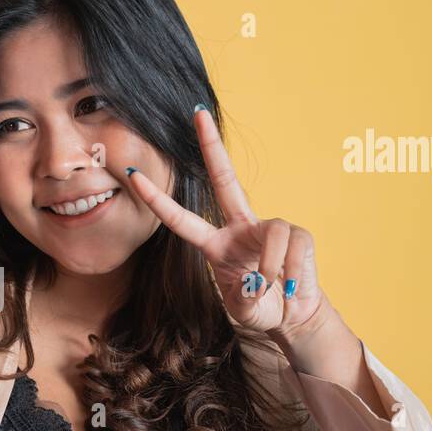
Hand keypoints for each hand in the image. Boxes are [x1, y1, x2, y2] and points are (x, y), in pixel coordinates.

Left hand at [121, 105, 328, 340]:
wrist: (293, 317)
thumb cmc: (261, 309)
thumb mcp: (244, 309)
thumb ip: (244, 299)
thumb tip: (257, 279)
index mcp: (215, 245)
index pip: (181, 219)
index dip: (157, 200)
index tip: (133, 176)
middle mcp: (240, 228)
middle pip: (224, 179)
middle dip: (211, 146)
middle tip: (197, 114)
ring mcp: (269, 228)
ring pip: (272, 234)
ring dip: (270, 268)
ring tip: (271, 289)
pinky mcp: (298, 236)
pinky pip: (293, 248)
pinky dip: (291, 273)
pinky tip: (290, 288)